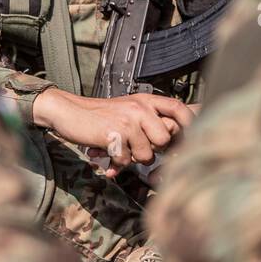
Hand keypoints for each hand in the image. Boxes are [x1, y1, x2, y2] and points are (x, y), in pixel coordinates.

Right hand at [33, 89, 194, 176]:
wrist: (69, 112)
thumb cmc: (100, 116)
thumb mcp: (128, 110)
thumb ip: (148, 121)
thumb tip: (171, 139)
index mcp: (145, 100)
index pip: (178, 108)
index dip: (190, 122)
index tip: (191, 136)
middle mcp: (139, 108)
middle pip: (164, 139)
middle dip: (152, 150)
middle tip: (136, 146)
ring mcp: (127, 120)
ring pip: (146, 154)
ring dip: (133, 157)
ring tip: (120, 147)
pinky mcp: (114, 134)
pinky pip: (126, 160)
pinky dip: (116, 161)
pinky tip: (108, 150)